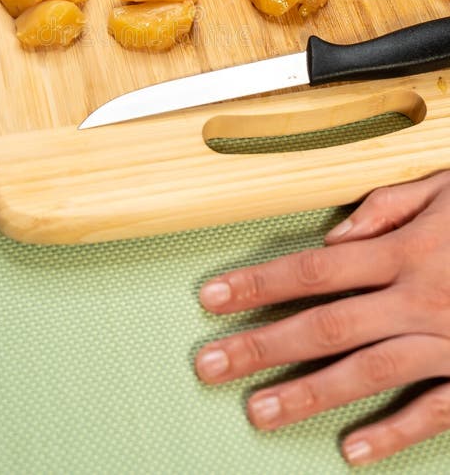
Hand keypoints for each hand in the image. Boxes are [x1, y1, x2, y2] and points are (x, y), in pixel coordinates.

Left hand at [195, 171, 449, 465]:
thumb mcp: (447, 187)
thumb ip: (388, 207)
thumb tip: (334, 234)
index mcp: (408, 250)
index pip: (314, 268)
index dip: (258, 283)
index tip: (210, 297)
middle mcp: (420, 298)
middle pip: (327, 325)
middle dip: (262, 346)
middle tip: (209, 366)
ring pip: (369, 373)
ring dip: (309, 394)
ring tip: (257, 411)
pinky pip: (436, 410)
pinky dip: (395, 433)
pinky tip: (352, 452)